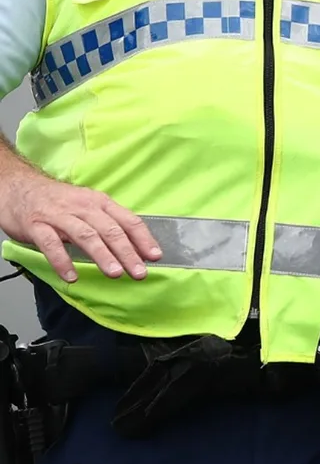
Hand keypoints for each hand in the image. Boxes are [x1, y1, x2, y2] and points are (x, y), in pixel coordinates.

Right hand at [0, 177, 158, 280]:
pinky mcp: (36, 225)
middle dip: (127, 252)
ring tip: (114, 273)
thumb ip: (108, 224)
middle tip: (139, 272)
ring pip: (85, 236)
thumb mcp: (88, 207)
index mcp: (100, 203)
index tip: (155, 257)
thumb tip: (134, 248)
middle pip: (110, 230)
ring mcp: (59, 215)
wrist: (19, 187)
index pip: (128, 221)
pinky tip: (71, 276)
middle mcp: (83, 207)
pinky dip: (62, 261)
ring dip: (102, 255)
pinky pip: (51, 244)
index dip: (143, 239)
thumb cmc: (58, 202)